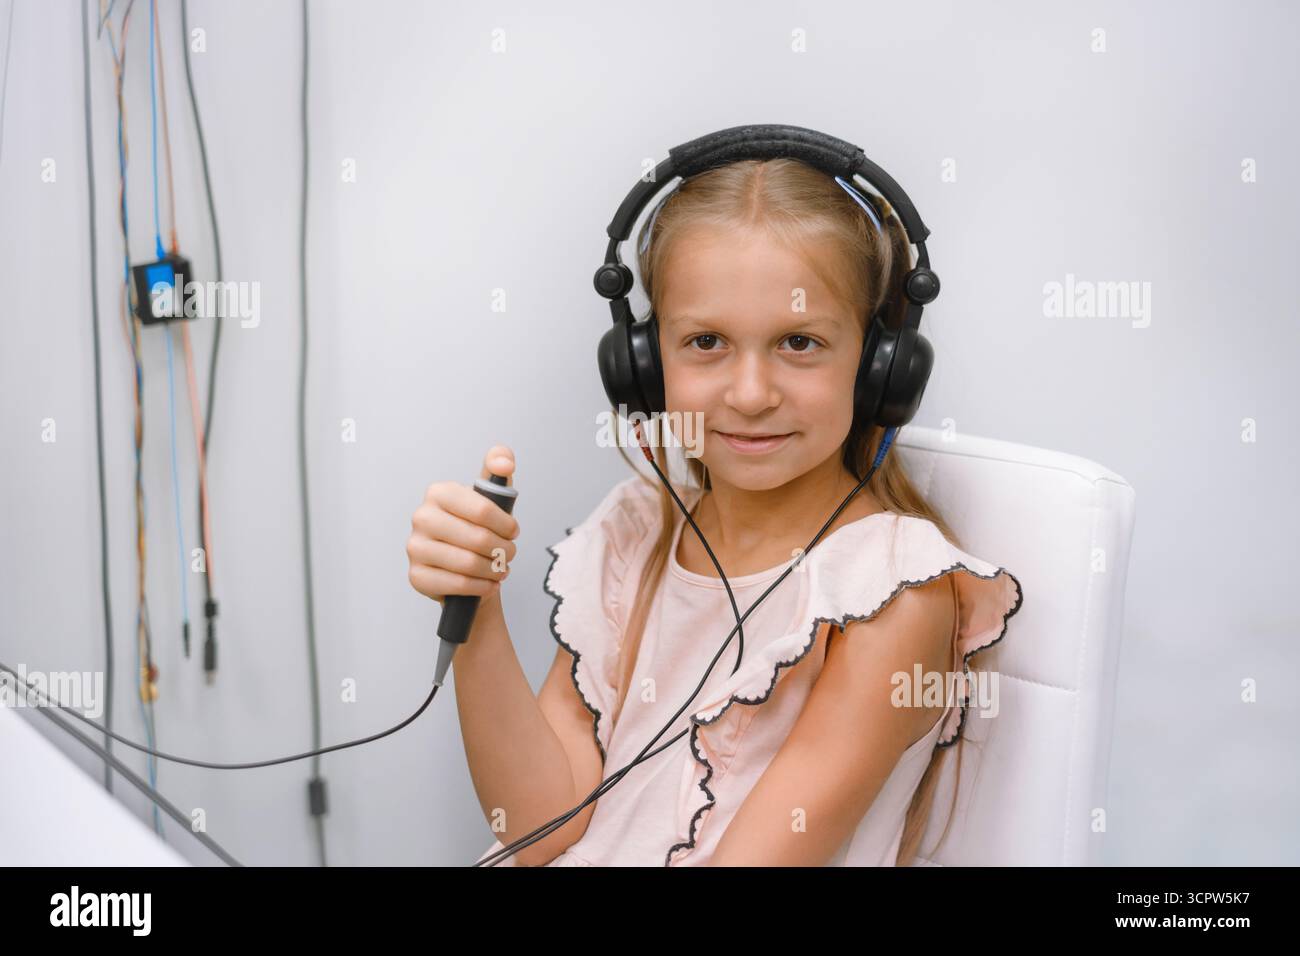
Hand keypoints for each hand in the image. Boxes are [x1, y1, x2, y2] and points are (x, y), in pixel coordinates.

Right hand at [407, 445, 518, 605]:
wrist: (463, 565)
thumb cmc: (479, 528)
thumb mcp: (492, 497)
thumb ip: (498, 471)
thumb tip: (505, 463)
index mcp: (439, 492)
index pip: (483, 509)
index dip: (506, 525)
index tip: (513, 532)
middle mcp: (421, 517)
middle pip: (478, 539)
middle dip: (504, 550)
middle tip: (509, 554)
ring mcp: (415, 547)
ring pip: (469, 563)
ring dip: (494, 570)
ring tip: (501, 569)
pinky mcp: (417, 576)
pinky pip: (457, 584)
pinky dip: (481, 587)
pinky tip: (489, 583)